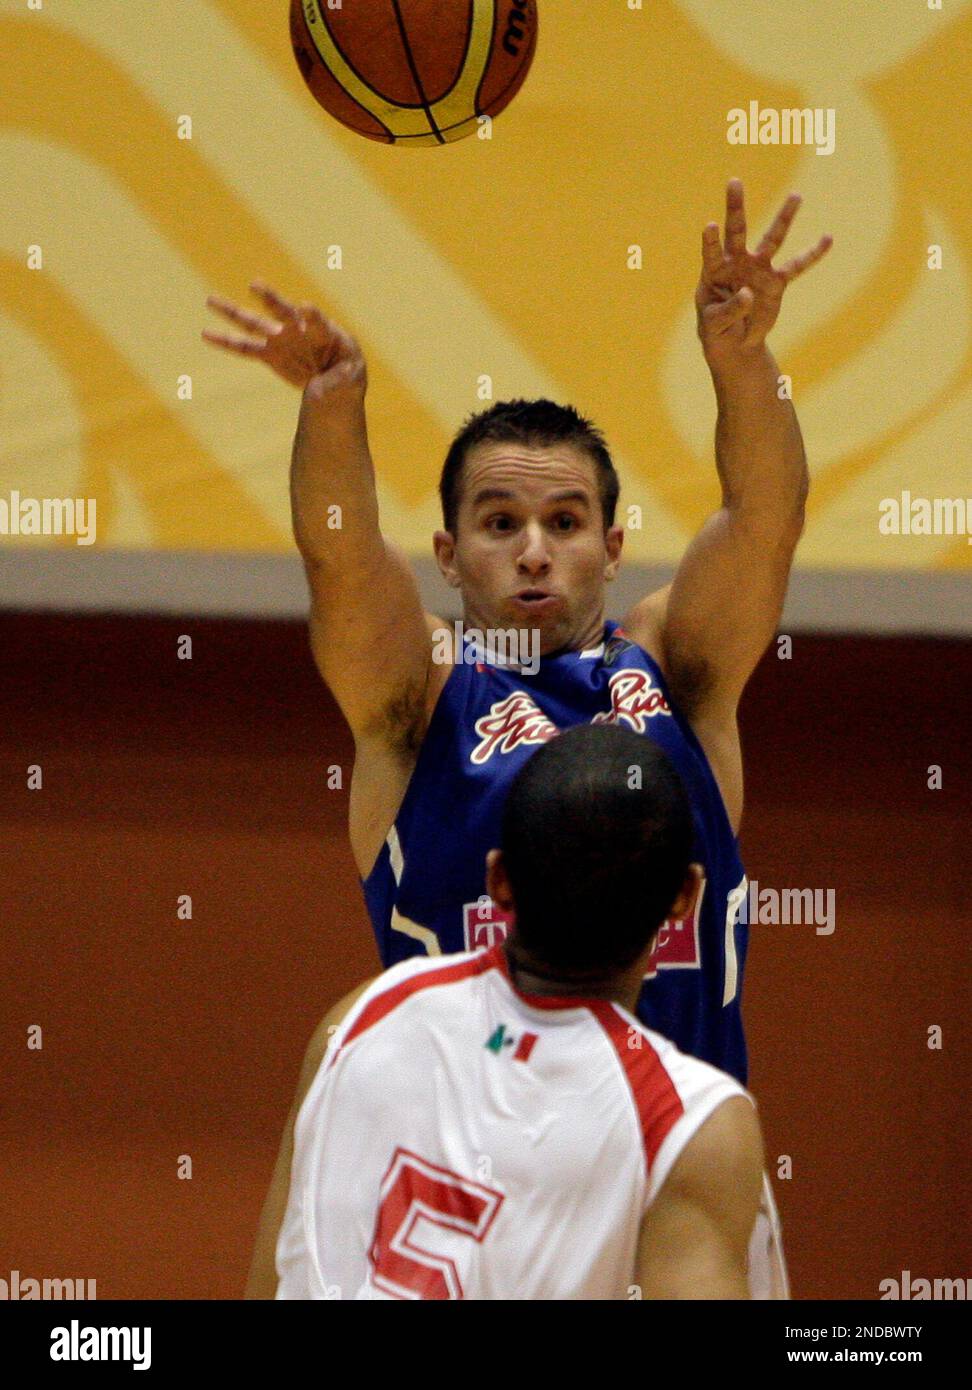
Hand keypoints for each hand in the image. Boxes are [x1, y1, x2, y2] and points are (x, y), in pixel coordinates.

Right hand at [202, 282, 366, 395]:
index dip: (311, 315)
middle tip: (255, 285)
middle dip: (270, 300)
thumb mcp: (353, 377)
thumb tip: (315, 392)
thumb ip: (338, 380)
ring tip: (210, 300)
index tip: (304, 307)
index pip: (317, 321)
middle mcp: (298, 329)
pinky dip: (225, 342)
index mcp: (324, 331)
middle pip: (281, 311)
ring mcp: (280, 340)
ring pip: (253, 323)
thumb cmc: (347, 370)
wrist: (334, 377)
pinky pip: (244, 348)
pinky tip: (206, 334)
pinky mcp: (269, 354)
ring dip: (233, 312)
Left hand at [695, 179, 831, 358]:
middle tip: (734, 182)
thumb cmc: (716, 330)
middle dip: (735, 207)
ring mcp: (758, 269)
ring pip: (772, 239)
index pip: (712, 252)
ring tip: (796, 196)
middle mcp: (736, 262)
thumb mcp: (715, 324)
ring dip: (784, 218)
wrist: (735, 344)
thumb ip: (730, 310)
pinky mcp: (776, 281)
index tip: (710, 226)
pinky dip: (813, 254)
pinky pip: (797, 266)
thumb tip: (749, 292)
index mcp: (714, 271)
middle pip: (737, 231)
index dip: (710, 240)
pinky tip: (828, 239)